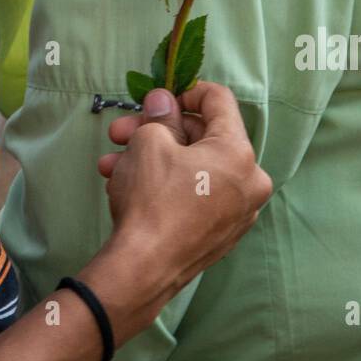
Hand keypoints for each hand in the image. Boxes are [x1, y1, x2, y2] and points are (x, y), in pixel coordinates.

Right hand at [97, 82, 272, 306]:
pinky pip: (194, 195)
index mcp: (240, 153)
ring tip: (111, 163)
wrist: (144, 269)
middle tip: (121, 131)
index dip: (187, 91)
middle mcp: (249, 182)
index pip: (219, 101)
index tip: (159, 98)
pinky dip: (165, 185)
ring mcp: (237, 213)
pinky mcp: (219, 235)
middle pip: (202, 137)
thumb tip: (163, 101)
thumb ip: (161, 116)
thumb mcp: (149, 142)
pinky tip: (127, 185)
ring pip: (192, 169)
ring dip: (151, 159)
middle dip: (157, 131)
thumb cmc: (151, 198)